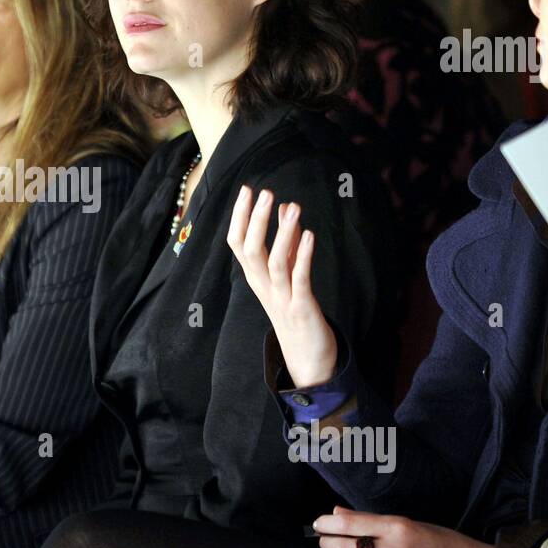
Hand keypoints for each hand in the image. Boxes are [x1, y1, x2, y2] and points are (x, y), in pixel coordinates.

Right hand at [227, 185, 336, 386]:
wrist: (307, 357)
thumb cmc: (296, 311)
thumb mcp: (287, 275)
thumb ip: (288, 243)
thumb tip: (287, 209)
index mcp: (255, 277)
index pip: (238, 243)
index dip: (240, 217)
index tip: (247, 190)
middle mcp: (262, 286)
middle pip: (250, 250)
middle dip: (257, 220)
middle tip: (265, 192)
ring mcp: (280, 297)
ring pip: (274, 262)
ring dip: (282, 234)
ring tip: (292, 207)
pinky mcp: (301, 307)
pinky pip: (300, 279)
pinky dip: (304, 256)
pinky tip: (310, 235)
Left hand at [312, 506, 495, 547]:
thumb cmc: (442, 542)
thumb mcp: (407, 522)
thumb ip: (370, 520)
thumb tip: (339, 513)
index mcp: (397, 529)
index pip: (350, 526)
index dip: (328, 524)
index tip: (319, 522)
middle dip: (327, 542)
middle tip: (323, 535)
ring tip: (338, 546)